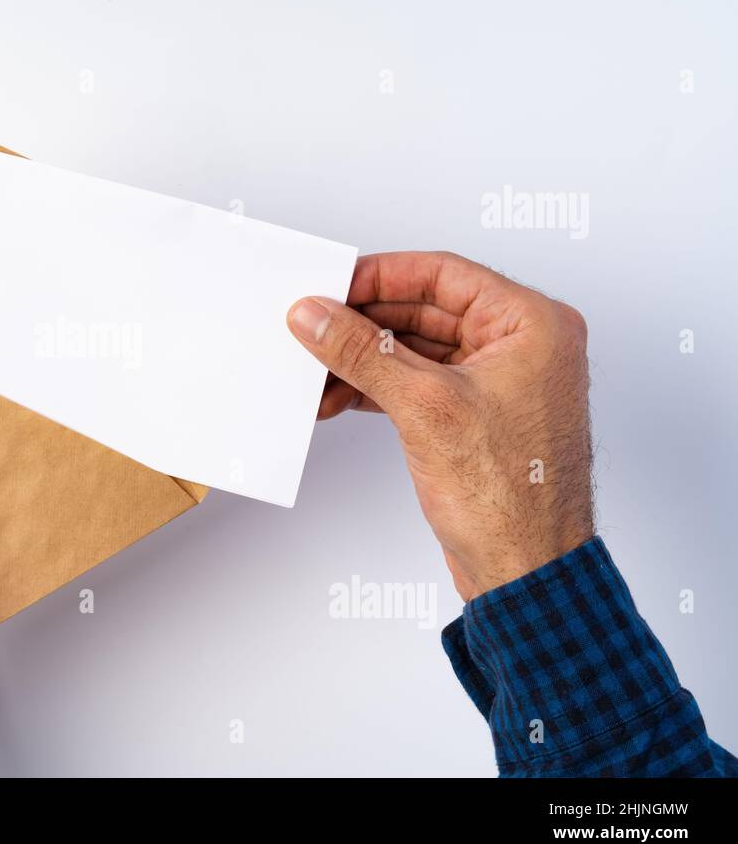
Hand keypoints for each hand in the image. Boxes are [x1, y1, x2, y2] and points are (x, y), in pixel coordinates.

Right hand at [288, 251, 593, 600]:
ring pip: (414, 350)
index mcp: (531, 323)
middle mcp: (520, 345)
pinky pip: (415, 383)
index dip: (379, 276)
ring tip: (316, 373)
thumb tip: (316, 316)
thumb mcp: (423, 406)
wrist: (525, 569)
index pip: (442, 274)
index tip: (330, 286)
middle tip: (313, 327)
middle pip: (423, 311)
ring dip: (363, 361)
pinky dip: (375, 388)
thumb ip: (362, 353)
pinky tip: (336, 397)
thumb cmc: (509, 496)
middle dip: (362, 324)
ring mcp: (496, 382)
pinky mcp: (473, 416)